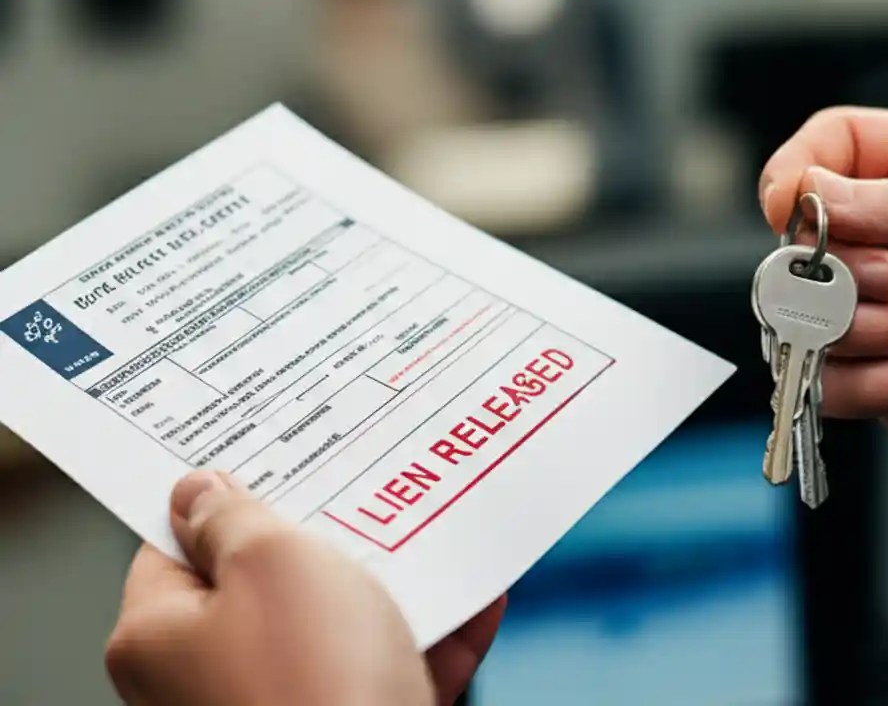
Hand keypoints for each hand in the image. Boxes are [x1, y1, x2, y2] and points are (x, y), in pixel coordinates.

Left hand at [106, 471, 503, 705]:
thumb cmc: (309, 687)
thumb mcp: (271, 563)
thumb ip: (233, 516)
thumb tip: (200, 491)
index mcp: (162, 635)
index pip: (176, 545)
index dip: (226, 494)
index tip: (272, 454)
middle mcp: (212, 677)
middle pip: (268, 582)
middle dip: (327, 532)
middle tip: (365, 481)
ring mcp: (284, 705)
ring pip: (341, 625)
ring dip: (394, 579)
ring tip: (436, 528)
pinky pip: (395, 665)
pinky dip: (436, 632)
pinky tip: (478, 593)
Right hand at [759, 107, 887, 504]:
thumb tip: (808, 195)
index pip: (829, 148)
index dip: (798, 173)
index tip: (795, 208)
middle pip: (796, 238)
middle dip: (838, 266)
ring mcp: (882, 312)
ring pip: (799, 315)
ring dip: (857, 329)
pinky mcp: (879, 379)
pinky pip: (824, 382)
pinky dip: (864, 385)